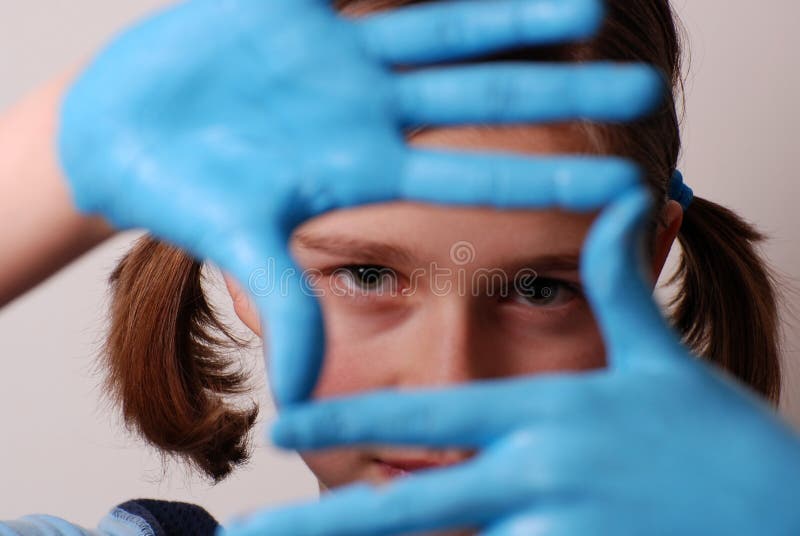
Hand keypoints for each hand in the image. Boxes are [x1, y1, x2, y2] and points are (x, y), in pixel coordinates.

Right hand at [57, 0, 662, 403]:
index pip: (473, 179)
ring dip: (515, 19)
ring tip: (588, 6)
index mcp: (362, 170)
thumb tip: (309, 399)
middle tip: (646, 87)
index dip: (547, 182)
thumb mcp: (235, 244)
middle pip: (482, 102)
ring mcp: (344, 58)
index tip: (624, 186)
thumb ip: (285, 305)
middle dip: (559, 94)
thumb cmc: (178, 191)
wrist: (122, 130)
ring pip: (448, 32)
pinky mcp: (305, 7)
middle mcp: (368, 113)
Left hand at [223, 185, 799, 535]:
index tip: (284, 424)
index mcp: (551, 414)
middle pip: (414, 501)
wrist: (797, 522)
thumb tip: (622, 202)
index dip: (354, 417)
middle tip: (254, 530)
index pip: (432, 415)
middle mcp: (543, 475)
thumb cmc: (729, 447)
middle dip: (330, 519)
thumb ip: (622, 288)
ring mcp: (561, 532)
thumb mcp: (666, 360)